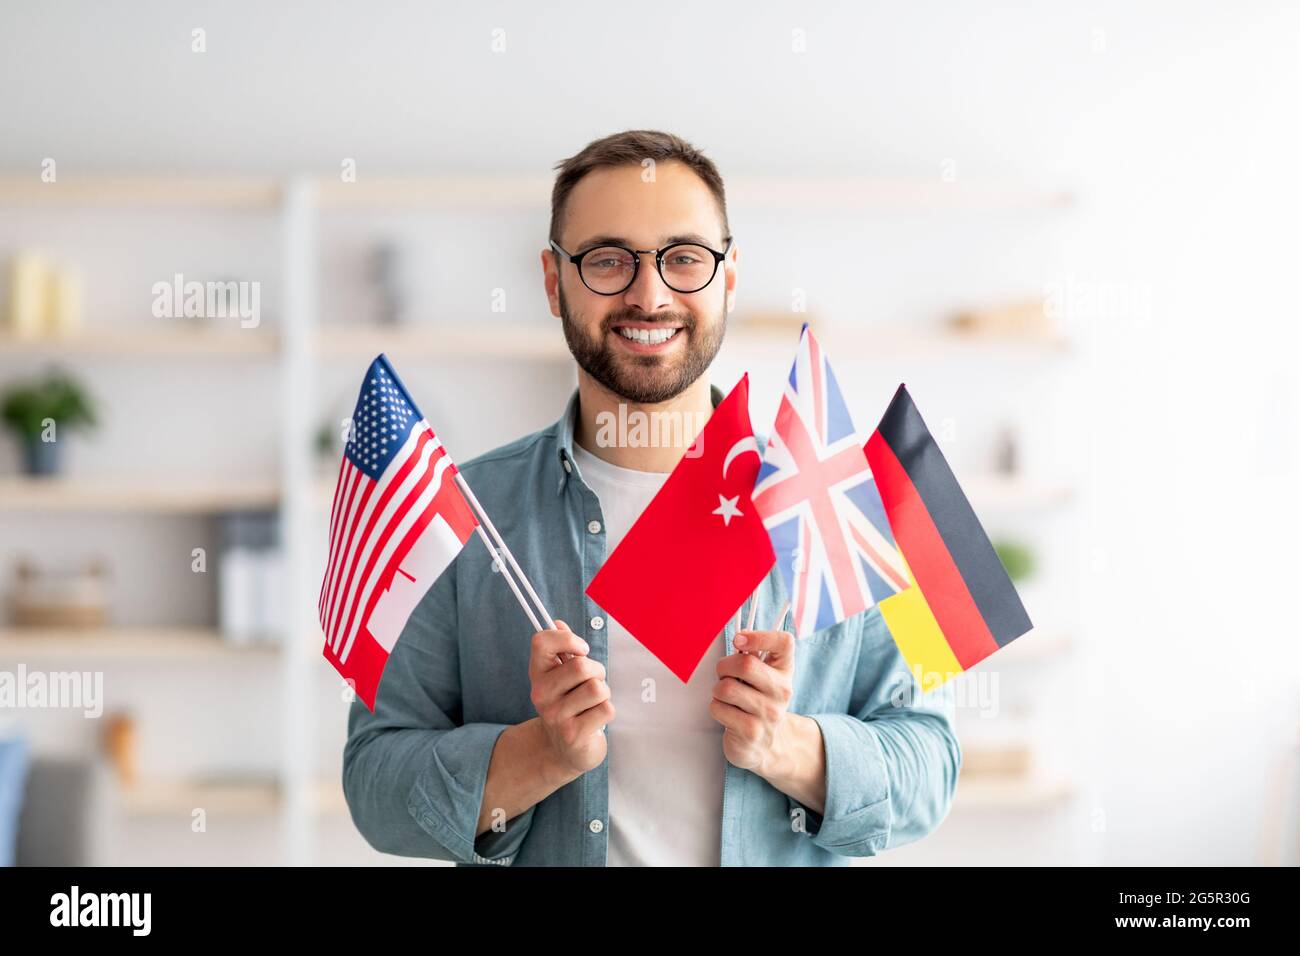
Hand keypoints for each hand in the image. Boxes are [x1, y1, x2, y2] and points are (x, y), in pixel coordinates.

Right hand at [529, 619, 615, 779]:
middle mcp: (541, 694)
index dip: (567, 639)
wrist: (562, 751)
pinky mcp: (573, 735)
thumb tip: (557, 622)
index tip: (581, 650)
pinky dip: (606, 712)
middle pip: (581, 666)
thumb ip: (560, 649)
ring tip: (593, 703)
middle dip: (597, 671)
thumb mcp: (560, 677)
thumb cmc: (568, 705)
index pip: (541, 642)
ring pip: (597, 688)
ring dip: (604, 693)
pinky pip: (606, 709)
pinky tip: (594, 719)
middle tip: (592, 683)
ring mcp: (555, 716)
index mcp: (537, 674)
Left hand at [709, 628, 795, 773]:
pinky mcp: (751, 731)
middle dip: (724, 666)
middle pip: (745, 664)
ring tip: (726, 697)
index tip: (739, 640)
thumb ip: (754, 657)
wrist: (769, 745)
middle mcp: (782, 691)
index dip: (759, 636)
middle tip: (724, 674)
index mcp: (785, 671)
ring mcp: (768, 713)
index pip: (784, 642)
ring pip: (726, 687)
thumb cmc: (759, 703)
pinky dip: (716, 707)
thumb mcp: (765, 677)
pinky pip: (718, 708)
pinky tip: (727, 713)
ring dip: (717, 690)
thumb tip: (740, 637)